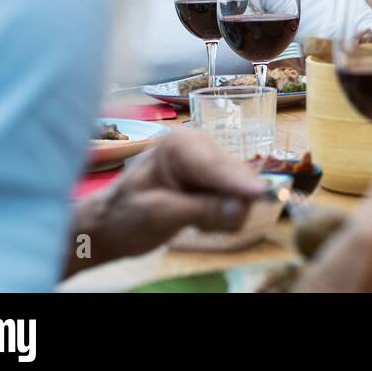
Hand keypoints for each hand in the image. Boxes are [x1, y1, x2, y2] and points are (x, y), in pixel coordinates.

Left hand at [64, 128, 265, 275]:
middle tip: (199, 226)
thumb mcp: (159, 215)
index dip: (238, 183)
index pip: (216, 166)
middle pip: (236, 176)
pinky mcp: (215, 177)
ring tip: (190, 221)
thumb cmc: (124, 215)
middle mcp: (200, 145)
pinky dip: (222, 214)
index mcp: (180, 144)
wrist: (111, 224)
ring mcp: (210, 160)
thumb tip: (241, 208)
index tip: (260, 195)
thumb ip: (202, 210)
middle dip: (227, 204)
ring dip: (223, 212)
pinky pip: (237, 198)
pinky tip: (197, 217)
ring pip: (241, 189)